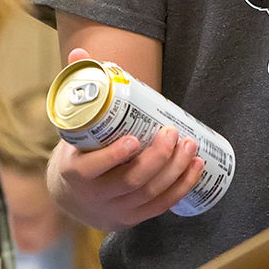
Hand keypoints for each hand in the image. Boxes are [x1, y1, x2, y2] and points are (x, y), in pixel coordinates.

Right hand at [47, 47, 204, 230]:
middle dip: (157, 158)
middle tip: (172, 133)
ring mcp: (117, 209)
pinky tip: (195, 167)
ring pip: (150, 193)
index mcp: (76, 172)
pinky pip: (162, 205)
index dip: (114, 157)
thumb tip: (79, 51)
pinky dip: (181, 187)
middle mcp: (96, 196)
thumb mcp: (73, 126)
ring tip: (190, 146)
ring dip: (175, 170)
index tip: (134, 140)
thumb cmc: (78, 152)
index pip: (94, 168)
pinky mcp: (134, 217)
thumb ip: (77, 90)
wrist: (74, 196)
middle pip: (131, 181)